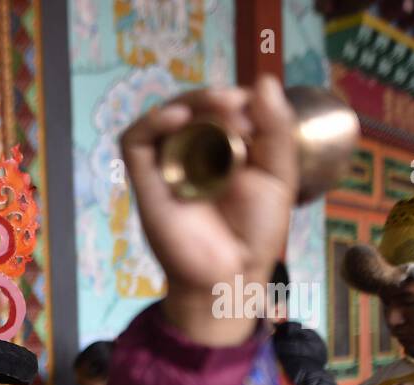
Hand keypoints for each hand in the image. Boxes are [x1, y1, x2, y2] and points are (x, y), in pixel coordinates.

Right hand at [120, 76, 297, 345]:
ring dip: (190, 102)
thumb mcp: (279, 174)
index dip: (235, 100)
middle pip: (191, 107)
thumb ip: (276, 130)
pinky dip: (151, 122)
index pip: (220, 108)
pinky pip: (134, 142)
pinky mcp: (145, 181)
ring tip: (219, 106)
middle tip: (237, 105)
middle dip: (214, 98)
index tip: (255, 114)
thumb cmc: (256, 232)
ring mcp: (166, 166)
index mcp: (222, 149)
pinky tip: (176, 116)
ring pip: (164, 116)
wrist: (232, 274)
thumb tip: (264, 81)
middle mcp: (191, 153)